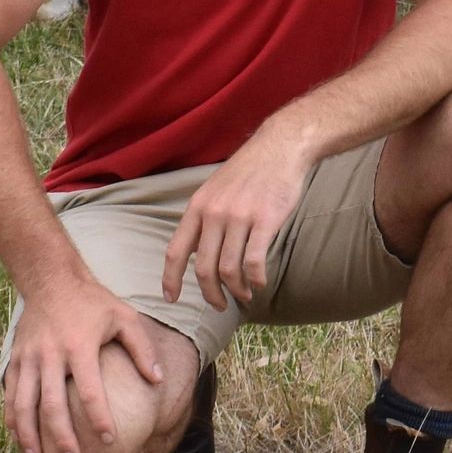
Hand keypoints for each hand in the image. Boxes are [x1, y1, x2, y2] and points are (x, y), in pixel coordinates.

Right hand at [2, 271, 166, 452]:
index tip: (109, 440)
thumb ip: (142, 348)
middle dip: (63, 436)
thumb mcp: (124, 316)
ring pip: (24, 403)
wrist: (51, 278)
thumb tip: (158, 380)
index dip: (99, 419)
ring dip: (30, 434)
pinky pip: (11, 393)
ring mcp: (30, 357)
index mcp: (80, 345)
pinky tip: (20, 437)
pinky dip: (12, 417)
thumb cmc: (93, 300)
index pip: (90, 391)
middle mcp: (51, 354)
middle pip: (53, 404)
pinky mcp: (16, 357)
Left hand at [161, 127, 314, 310]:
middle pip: (204, 268)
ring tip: (245, 295)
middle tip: (219, 305)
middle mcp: (214, 213)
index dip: (171, 279)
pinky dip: (256, 279)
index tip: (171, 299)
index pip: (175, 250)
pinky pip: (254, 262)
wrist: (280, 147)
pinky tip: (261, 282)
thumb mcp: (214, 189)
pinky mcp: (265, 220)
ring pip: (229, 269)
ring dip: (237, 290)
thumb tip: (192, 252)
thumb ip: (202, 218)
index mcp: (198, 206)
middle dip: (211, 294)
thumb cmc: (248, 171)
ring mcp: (239, 217)